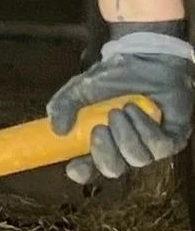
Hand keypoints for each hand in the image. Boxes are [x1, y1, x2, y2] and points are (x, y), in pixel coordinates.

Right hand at [48, 27, 194, 182]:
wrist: (145, 58)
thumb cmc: (114, 76)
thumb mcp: (79, 89)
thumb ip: (63, 106)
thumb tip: (57, 130)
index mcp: (102, 141)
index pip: (91, 168)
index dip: (83, 172)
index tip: (75, 167)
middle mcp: (125, 148)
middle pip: (114, 170)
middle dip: (104, 152)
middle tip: (99, 128)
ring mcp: (150, 146)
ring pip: (137, 159)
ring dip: (125, 134)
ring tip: (120, 109)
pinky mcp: (172, 139)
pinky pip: (159, 147)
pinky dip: (144, 128)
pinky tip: (135, 109)